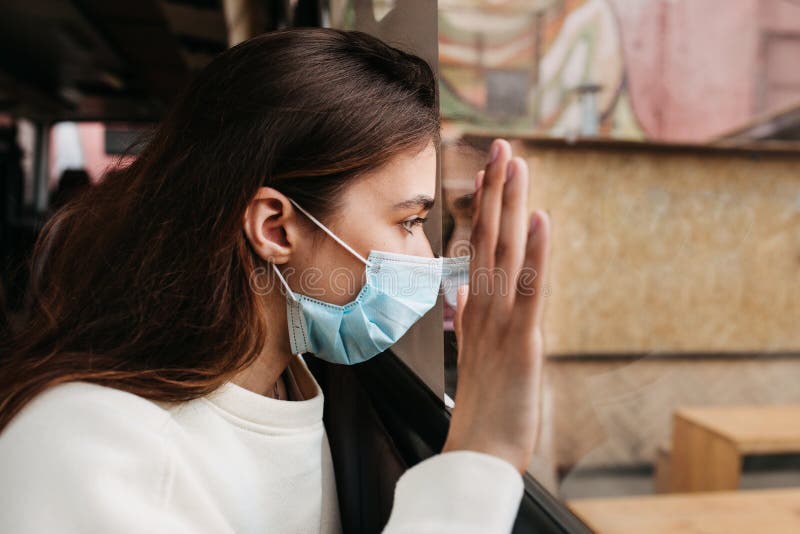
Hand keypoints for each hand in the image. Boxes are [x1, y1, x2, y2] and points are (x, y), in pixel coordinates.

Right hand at [444, 138, 549, 473]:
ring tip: (515, 163)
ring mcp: (501, 319)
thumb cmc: (484, 404)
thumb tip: (465, 288)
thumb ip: (470, 314)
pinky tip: (542, 219)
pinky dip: (538, 253)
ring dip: (511, 206)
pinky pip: (530, 289)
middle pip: (488, 236)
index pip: (480, 244)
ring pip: (505, 252)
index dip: (486, 205)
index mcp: (477, 306)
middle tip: (502, 145)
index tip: (491, 171)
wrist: (480, 450)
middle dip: (496, 189)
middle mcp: (484, 304)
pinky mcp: (521, 339)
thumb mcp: (477, 350)